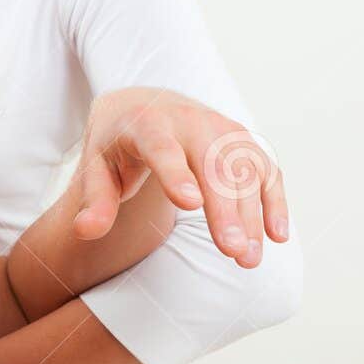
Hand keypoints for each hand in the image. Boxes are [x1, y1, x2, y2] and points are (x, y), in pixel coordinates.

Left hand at [73, 87, 287, 268]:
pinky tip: (277, 235)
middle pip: (212, 165)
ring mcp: (220, 128)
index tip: (189, 204)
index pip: (161, 147)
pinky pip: (264, 169)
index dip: (175, 173)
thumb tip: (85, 232)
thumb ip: (95, 200)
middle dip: (225, 209)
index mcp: (147, 124)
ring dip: (252, 214)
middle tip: (233, 252)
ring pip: (243, 171)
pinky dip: (274, 200)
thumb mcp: (97, 167)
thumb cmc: (117, 144)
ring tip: (249, 259)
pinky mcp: (241, 140)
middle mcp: (189, 120)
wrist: (144, 104)